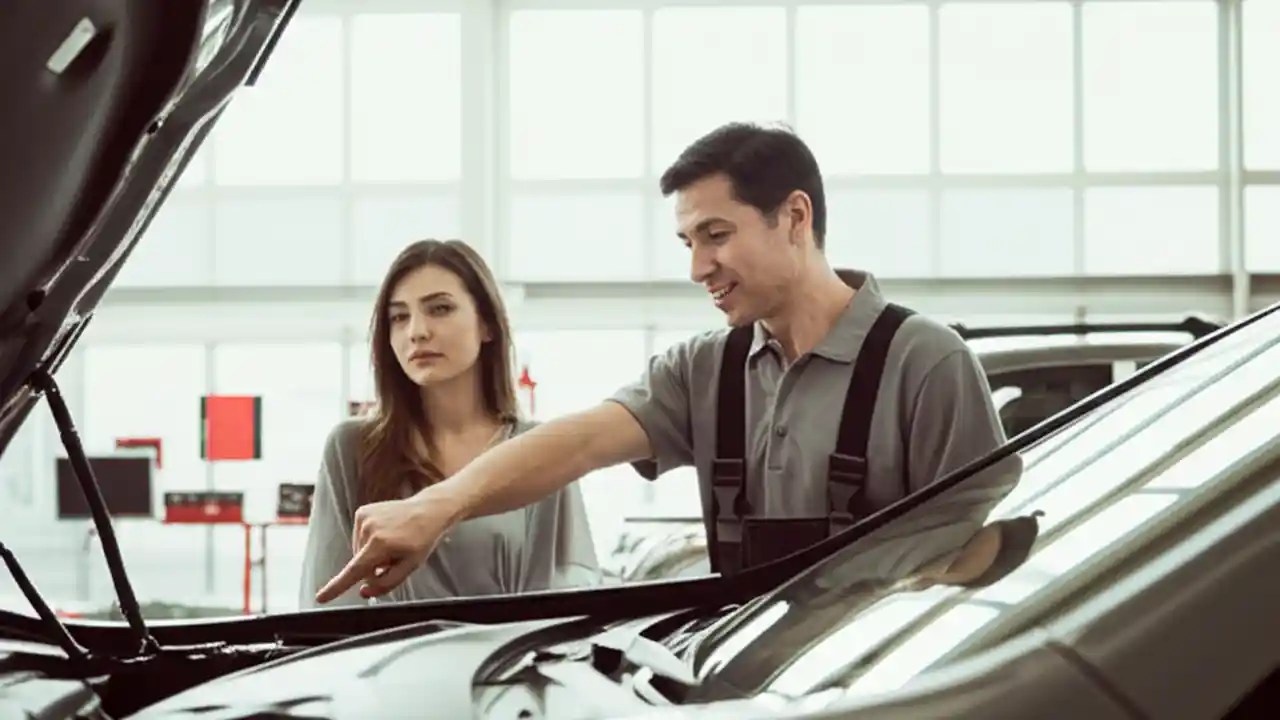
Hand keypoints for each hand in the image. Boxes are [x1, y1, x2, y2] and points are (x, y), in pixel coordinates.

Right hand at [314, 491, 457, 603]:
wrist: (428, 510)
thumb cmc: (422, 539)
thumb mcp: (411, 566)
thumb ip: (386, 583)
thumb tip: (363, 591)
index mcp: (381, 544)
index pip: (355, 571)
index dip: (336, 587)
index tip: (320, 597)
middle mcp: (369, 529)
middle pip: (360, 564)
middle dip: (374, 566)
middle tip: (396, 554)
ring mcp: (364, 517)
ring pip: (359, 551)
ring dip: (372, 552)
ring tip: (393, 541)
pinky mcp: (362, 511)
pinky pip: (359, 537)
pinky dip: (370, 540)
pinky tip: (386, 532)